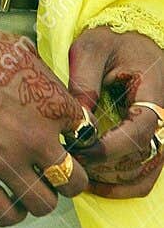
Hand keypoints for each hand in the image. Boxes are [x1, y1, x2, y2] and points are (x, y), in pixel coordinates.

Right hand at [0, 11, 89, 224]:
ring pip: (45, 204)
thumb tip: (61, 105)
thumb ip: (48, 85)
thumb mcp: (22, 54)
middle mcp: (35, 137)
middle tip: (50, 169)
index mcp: (52, 104)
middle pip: (75, 181)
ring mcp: (4, 160)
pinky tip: (8, 199)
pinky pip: (6, 215)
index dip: (74, 139)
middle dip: (67, 177)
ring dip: (40, 196)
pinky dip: (13, 213)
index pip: (86, 136)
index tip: (61, 138)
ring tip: (27, 184)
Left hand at [68, 26, 163, 197]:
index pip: (139, 131)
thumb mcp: (91, 48)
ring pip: (146, 174)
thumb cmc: (111, 41)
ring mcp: (161, 134)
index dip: (110, 147)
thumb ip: (84, 81)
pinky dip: (123, 186)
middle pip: (143, 158)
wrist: (130, 41)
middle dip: (106, 166)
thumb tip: (79, 121)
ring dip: (113, 181)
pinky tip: (96, 183)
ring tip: (80, 172)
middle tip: (72, 162)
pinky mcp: (153, 143)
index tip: (81, 148)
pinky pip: (146, 175)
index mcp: (154, 94)